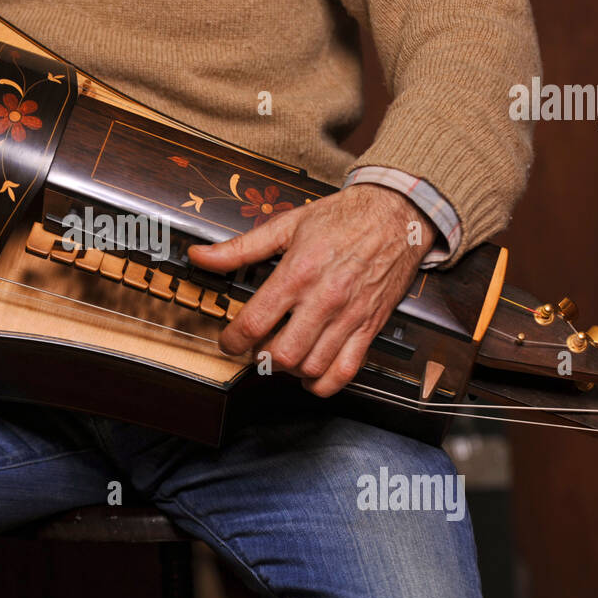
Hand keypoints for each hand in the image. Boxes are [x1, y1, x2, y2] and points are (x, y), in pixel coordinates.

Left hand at [188, 183, 435, 396]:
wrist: (397, 214)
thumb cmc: (343, 218)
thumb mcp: (286, 225)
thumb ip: (240, 248)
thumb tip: (200, 256)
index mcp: (298, 273)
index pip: (255, 323)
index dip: (232, 340)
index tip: (228, 341)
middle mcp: (324, 300)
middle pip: (282, 353)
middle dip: (260, 357)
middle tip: (255, 348)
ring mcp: (349, 317)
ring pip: (312, 366)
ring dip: (289, 370)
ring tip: (281, 356)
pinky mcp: (369, 327)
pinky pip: (346, 371)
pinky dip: (323, 383)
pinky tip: (310, 374)